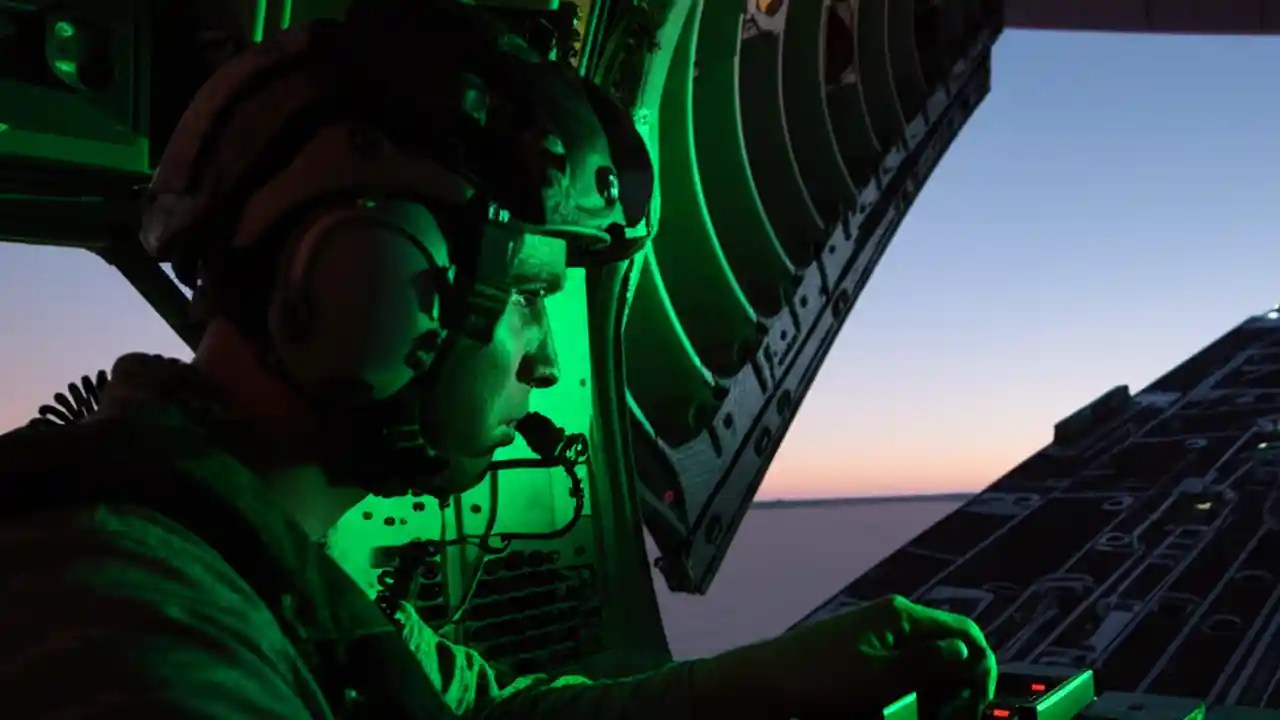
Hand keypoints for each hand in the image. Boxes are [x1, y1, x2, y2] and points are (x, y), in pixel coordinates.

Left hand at [695, 595, 996, 718]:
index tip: (974, 708)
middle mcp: (892, 622)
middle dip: (956, 689)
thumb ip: (929, 664)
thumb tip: (967, 653)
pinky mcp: (861, 663)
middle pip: (947, 654)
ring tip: (923, 718)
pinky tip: (894, 713)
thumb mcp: (881, 677)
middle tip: (948, 719)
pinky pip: (899, 679)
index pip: (965, 634)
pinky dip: (906, 698)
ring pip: (925, 671)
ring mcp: (876, 642)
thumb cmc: (818, 680)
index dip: (979, 671)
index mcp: (901, 616)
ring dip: (932, 699)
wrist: (761, 687)